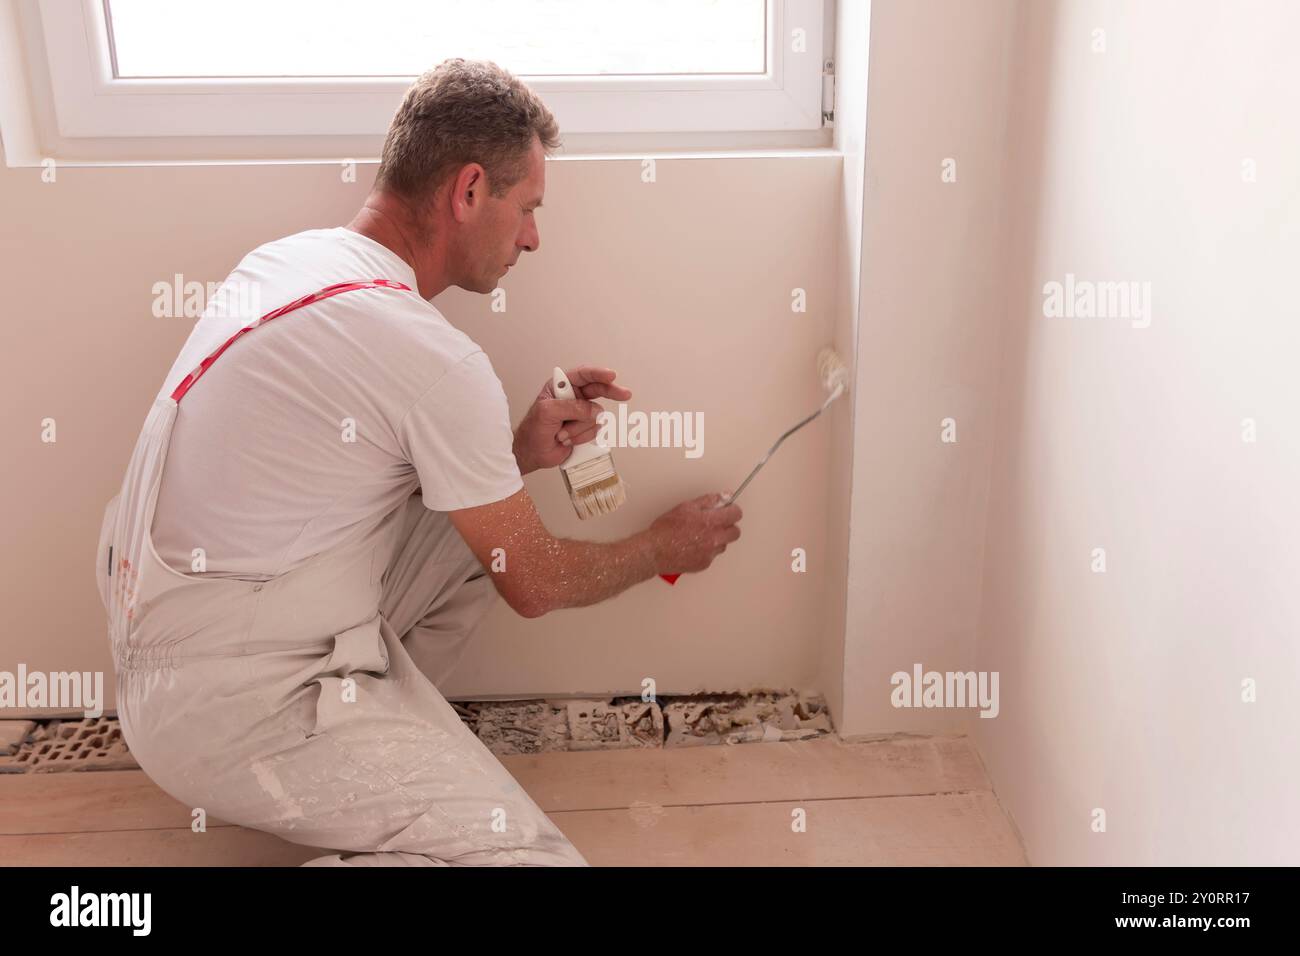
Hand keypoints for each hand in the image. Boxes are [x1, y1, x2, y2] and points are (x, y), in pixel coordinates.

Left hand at [512, 365, 631, 474]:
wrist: (533, 453)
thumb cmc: (533, 430)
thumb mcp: (547, 412)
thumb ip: (571, 407)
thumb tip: (592, 410)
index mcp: (561, 387)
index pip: (583, 375)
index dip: (598, 374)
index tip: (611, 376)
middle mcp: (573, 397)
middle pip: (598, 390)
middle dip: (611, 392)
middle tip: (624, 394)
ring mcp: (580, 414)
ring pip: (595, 416)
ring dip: (578, 428)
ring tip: (561, 433)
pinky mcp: (585, 429)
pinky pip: (595, 430)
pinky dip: (581, 437)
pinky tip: (567, 439)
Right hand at [648, 492, 742, 575]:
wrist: (654, 551)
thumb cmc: (666, 529)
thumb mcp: (686, 507)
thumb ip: (709, 501)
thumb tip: (725, 496)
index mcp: (711, 522)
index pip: (736, 514)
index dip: (732, 510)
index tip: (727, 510)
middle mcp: (714, 539)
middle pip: (735, 532)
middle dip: (728, 526)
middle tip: (715, 523)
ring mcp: (710, 553)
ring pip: (724, 544)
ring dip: (717, 539)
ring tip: (700, 535)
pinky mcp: (704, 564)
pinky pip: (712, 555)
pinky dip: (706, 550)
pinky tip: (693, 545)